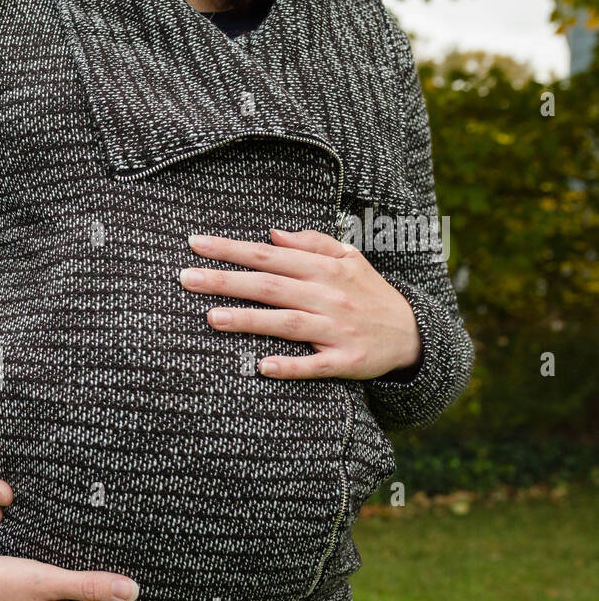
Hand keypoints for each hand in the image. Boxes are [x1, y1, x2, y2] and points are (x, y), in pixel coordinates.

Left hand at [181, 228, 421, 379]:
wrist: (414, 335)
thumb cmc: (370, 294)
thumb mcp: (350, 259)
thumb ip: (312, 244)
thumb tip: (273, 233)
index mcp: (325, 269)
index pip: (270, 256)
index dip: (232, 249)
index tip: (196, 244)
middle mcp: (328, 297)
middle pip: (270, 286)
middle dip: (226, 281)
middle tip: (186, 278)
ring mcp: (336, 331)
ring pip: (287, 324)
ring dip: (249, 320)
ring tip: (210, 317)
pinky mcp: (346, 361)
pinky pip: (314, 365)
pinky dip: (289, 366)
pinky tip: (261, 367)